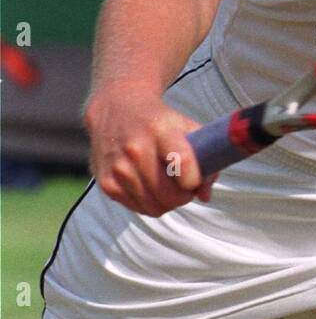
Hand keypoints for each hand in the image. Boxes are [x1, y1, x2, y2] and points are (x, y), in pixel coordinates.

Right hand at [85, 84, 217, 215]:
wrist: (116, 109)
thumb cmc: (161, 122)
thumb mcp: (187, 127)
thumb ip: (205, 160)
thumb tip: (204, 197)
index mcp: (159, 129)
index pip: (183, 163)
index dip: (195, 180)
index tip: (195, 178)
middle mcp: (135, 149)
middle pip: (170, 195)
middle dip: (184, 196)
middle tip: (184, 186)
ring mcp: (119, 167)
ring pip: (156, 207)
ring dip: (167, 202)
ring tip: (168, 184)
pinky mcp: (107, 183)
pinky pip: (139, 209)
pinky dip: (149, 203)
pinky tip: (149, 185)